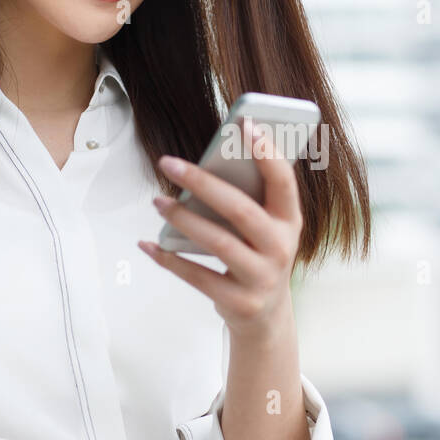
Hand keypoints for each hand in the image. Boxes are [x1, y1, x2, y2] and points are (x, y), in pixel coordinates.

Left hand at [139, 116, 301, 342]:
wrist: (268, 315)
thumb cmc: (259, 255)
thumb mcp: (266, 228)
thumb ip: (248, 199)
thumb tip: (206, 166)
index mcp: (290, 221)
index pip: (284, 182)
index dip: (268, 153)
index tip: (246, 125)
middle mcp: (281, 248)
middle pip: (241, 210)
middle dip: (202, 183)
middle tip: (168, 162)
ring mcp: (262, 278)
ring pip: (218, 243)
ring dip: (183, 219)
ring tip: (158, 201)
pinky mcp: (239, 302)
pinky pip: (198, 277)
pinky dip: (169, 259)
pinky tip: (149, 244)